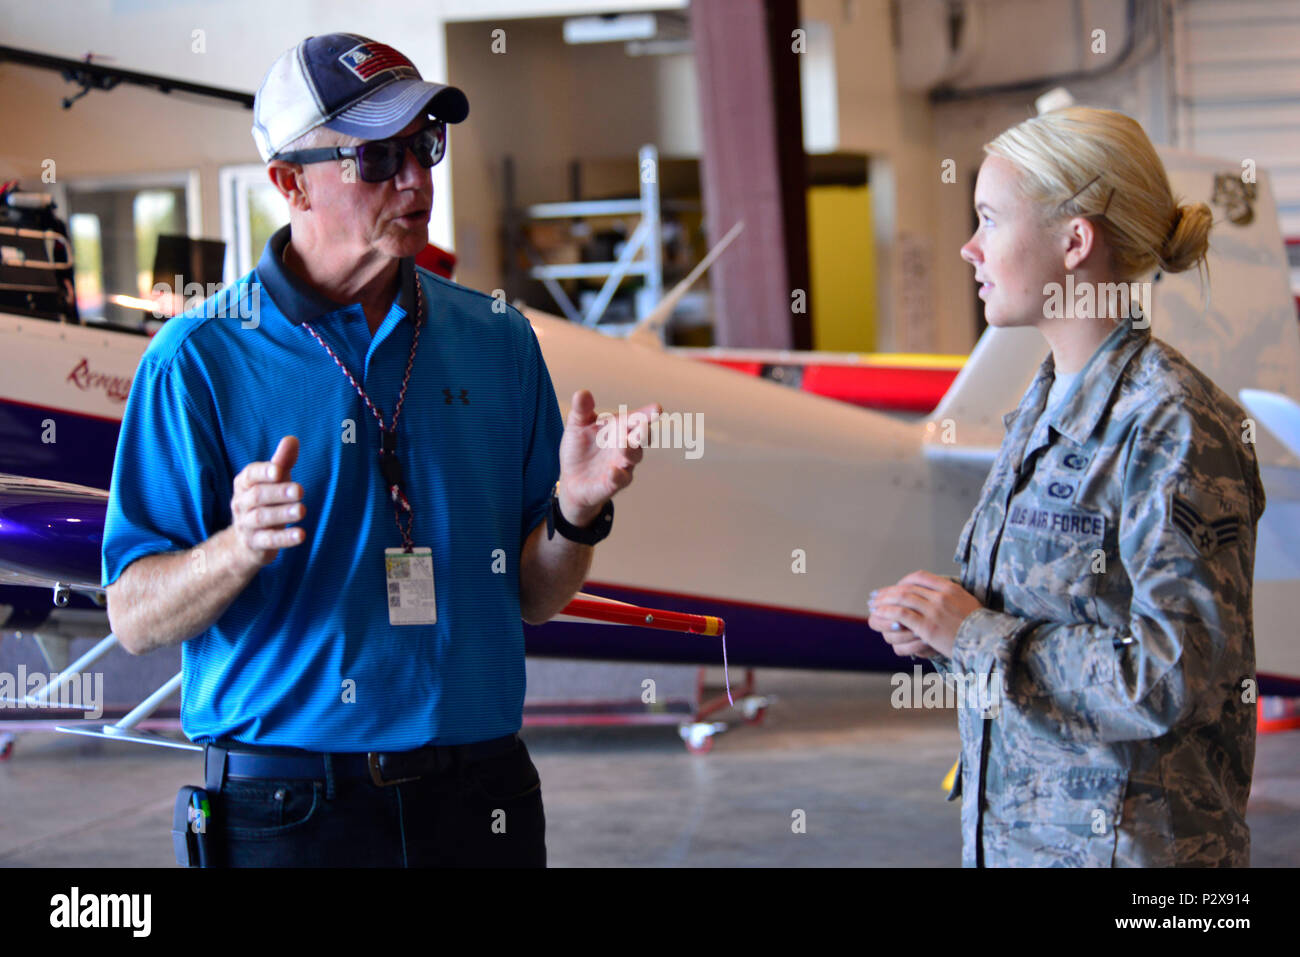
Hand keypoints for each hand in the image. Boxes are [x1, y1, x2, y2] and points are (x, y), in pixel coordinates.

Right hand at [230, 436, 306, 566]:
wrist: (245, 543)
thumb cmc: (265, 502)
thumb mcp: (273, 481)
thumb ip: (282, 461)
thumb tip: (292, 439)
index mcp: (244, 484)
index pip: (250, 475)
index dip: (264, 472)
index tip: (279, 469)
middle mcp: (241, 503)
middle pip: (258, 496)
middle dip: (278, 492)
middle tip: (300, 490)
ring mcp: (246, 525)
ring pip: (261, 518)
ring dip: (282, 514)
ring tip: (302, 510)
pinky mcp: (255, 544)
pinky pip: (268, 541)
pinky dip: (284, 538)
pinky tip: (301, 535)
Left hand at [557, 390, 659, 525]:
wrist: (570, 479)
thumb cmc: (579, 448)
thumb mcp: (577, 426)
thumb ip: (582, 410)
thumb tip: (582, 393)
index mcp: (620, 428)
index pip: (636, 419)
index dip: (647, 414)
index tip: (657, 409)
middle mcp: (626, 446)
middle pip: (641, 437)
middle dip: (644, 431)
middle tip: (642, 425)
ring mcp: (622, 466)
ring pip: (633, 457)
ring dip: (630, 450)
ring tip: (624, 444)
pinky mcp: (612, 484)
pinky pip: (619, 480)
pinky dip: (617, 476)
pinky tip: (612, 471)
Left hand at [868, 570, 981, 658]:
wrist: (988, 642)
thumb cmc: (979, 627)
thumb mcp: (967, 603)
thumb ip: (951, 596)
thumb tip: (935, 596)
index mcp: (950, 588)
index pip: (919, 577)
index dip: (902, 581)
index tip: (894, 587)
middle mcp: (941, 596)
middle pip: (907, 588)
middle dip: (888, 592)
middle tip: (875, 596)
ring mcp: (934, 611)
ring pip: (902, 599)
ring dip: (884, 601)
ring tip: (874, 606)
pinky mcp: (928, 627)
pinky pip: (902, 615)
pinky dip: (888, 613)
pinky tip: (880, 615)